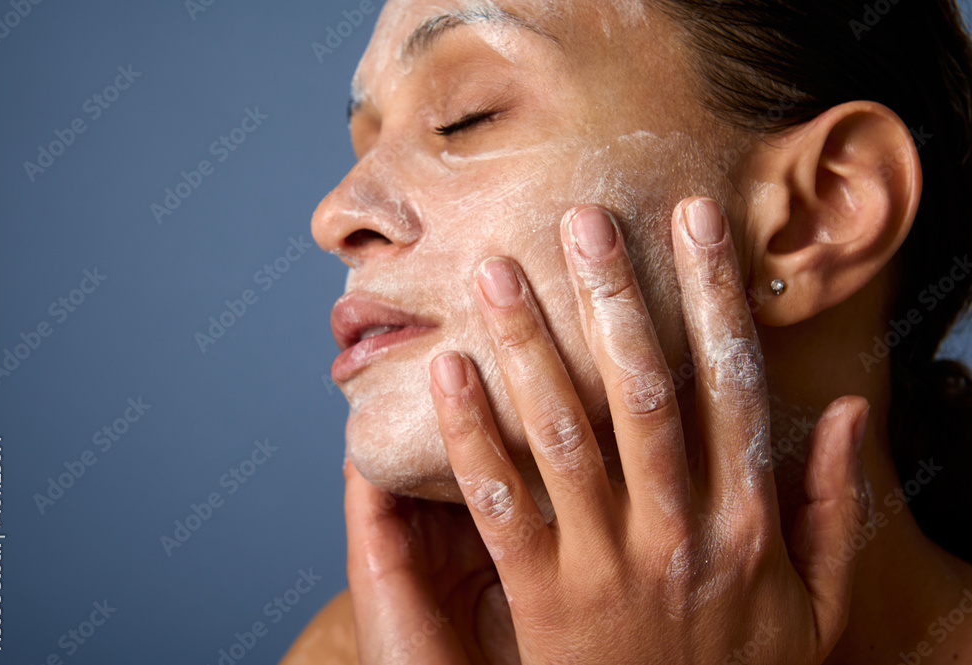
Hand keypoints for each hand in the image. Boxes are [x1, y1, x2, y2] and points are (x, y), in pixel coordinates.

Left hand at [347, 196, 871, 663]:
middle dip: (615, 298)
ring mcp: (609, 563)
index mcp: (748, 521)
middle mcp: (680, 530)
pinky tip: (447, 372)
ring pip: (565, 434)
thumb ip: (832, 508)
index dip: (715, 296)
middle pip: (645, 391)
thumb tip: (844, 409)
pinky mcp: (546, 599)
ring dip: (530, 346)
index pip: (733, 385)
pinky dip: (473, 435)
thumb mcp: (815, 603)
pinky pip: (502, 505)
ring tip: (497, 272)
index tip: (695, 221)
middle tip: (583, 219)